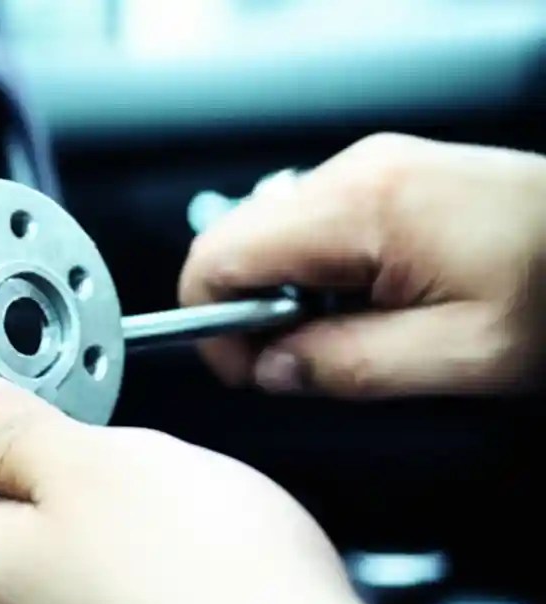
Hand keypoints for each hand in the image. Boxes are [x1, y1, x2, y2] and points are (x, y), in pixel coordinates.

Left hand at [0, 370, 545, 603]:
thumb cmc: (212, 594)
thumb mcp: (96, 464)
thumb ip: (12, 432)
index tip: (48, 415)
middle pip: (24, 536)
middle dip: (75, 491)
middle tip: (139, 467)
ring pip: (85, 582)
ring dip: (126, 546)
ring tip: (191, 529)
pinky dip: (167, 599)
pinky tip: (217, 585)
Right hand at [179, 133, 545, 397]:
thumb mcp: (457, 355)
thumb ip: (347, 366)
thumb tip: (271, 371)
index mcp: (362, 207)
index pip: (221, 257)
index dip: (212, 323)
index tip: (248, 370)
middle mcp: (355, 172)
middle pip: (235, 240)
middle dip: (247, 309)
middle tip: (298, 360)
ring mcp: (370, 167)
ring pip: (268, 233)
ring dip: (283, 293)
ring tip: (347, 331)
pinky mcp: (386, 175)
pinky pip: (309, 223)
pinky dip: (313, 271)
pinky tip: (365, 301)